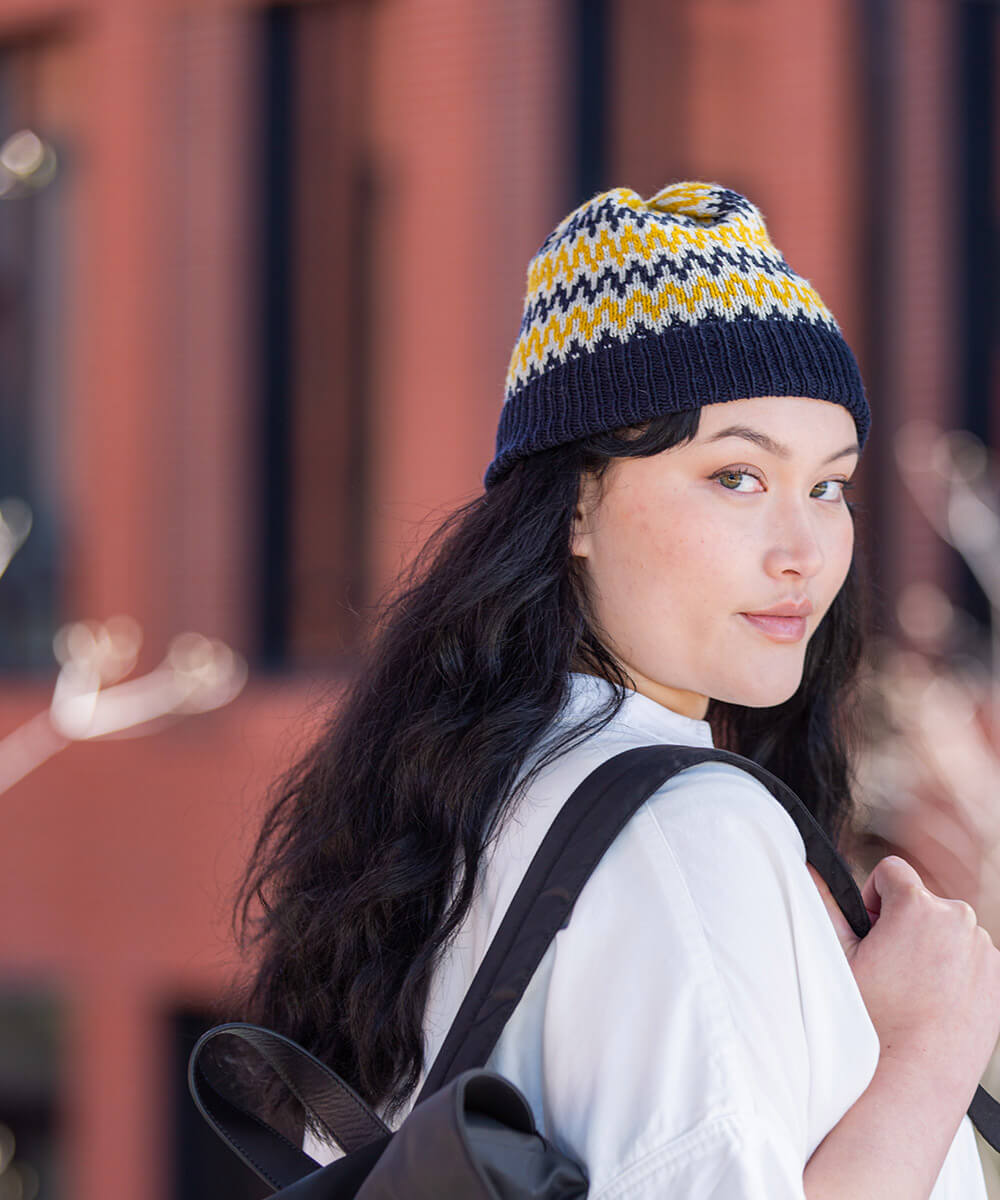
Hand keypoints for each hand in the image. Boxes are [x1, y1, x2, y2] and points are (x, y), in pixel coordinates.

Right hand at [807, 855, 999, 1097]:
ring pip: (947, 930)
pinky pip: (969, 958)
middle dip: (903, 924)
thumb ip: (825, 902)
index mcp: (919, 907)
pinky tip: (933, 1001)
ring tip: (911, 987)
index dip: (873, 896)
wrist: (915, 1077)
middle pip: (922, 902)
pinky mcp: (997, 979)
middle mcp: (960, 921)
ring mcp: (984, 951)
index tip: (871, 930)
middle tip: (887, 965)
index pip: (892, 870)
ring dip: (930, 946)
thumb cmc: (875, 1020)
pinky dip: (953, 970)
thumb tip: (812, 868)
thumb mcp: (839, 956)